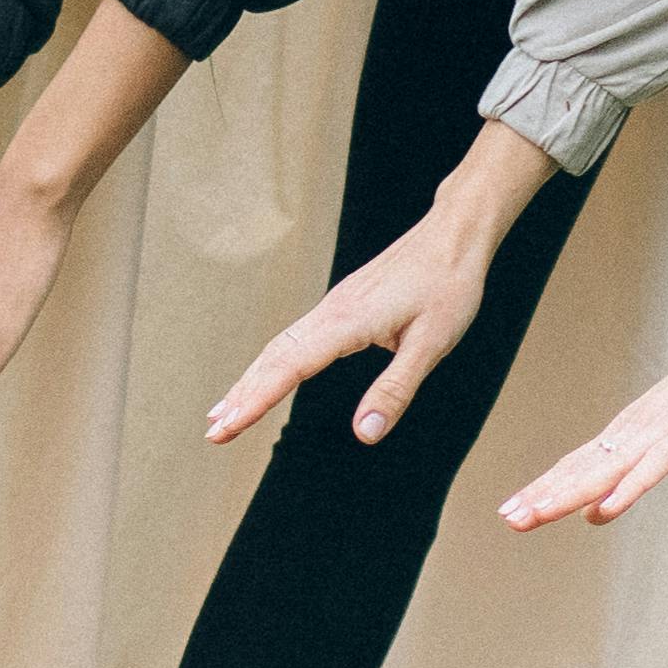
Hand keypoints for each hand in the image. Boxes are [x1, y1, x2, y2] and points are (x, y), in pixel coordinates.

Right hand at [207, 210, 496, 451]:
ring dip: (250, 379)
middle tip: (212, 434)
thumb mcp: (432, 344)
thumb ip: (395, 390)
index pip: (289, 367)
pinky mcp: (343, 304)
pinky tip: (267, 376)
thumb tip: (363, 434)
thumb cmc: (448, 285)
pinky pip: (295, 336)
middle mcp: (331, 311)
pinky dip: (271, 362)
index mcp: (348, 321)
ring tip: (223, 413)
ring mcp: (335, 305)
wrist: (455, 233)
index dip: (255, 401)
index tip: (225, 429)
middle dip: (241, 395)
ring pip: (280, 345)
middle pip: (273, 357)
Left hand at [498, 294, 667, 530]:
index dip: (545, 489)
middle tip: (507, 519)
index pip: (578, 464)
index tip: (510, 512)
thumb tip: (595, 509)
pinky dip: (627, 488)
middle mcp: (638, 429)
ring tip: (534, 515)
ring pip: (607, 470)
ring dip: (569, 493)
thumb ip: (634, 468)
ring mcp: (664, 430)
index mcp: (631, 429)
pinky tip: (604, 510)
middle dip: (544, 495)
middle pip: (583, 468)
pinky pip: (655, 466)